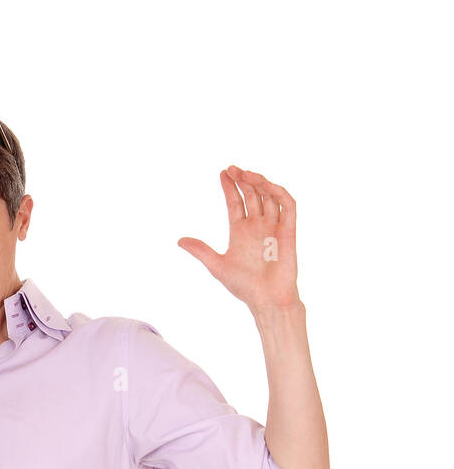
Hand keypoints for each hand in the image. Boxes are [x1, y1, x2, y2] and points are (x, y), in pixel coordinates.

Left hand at [178, 167, 299, 311]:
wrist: (267, 299)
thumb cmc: (244, 287)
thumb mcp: (218, 266)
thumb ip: (201, 251)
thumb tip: (180, 240)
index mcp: (240, 231)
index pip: (236, 202)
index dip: (230, 187)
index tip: (223, 172)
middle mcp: (258, 225)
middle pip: (252, 195)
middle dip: (243, 180)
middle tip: (232, 169)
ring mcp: (274, 226)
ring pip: (269, 196)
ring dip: (260, 183)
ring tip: (245, 174)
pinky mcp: (289, 231)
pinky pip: (288, 205)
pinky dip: (279, 193)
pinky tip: (267, 186)